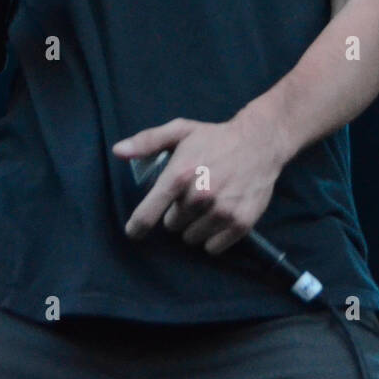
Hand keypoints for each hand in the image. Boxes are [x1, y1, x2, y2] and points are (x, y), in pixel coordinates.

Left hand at [111, 109, 291, 254]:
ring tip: (207, 204)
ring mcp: (222, 211)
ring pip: (192, 238)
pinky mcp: (241, 223)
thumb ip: (147, 141)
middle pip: (172, 225)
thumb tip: (118, 151)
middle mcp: (200, 195)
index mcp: (180, 174)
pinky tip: (220, 215)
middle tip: (192, 194)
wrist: (260, 142)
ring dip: (195, 226)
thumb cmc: (215, 137)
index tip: (134, 232)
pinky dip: (213, 237)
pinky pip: (214, 247)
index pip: (149, 212)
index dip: (138, 226)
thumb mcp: (180, 131)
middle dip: (178, 213)